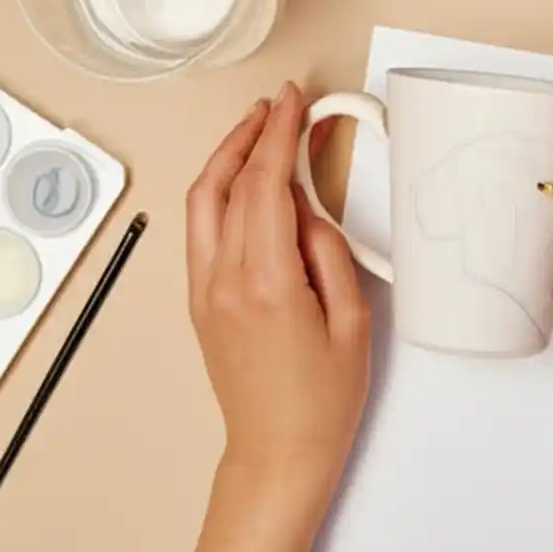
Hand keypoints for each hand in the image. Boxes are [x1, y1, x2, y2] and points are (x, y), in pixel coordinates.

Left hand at [186, 82, 370, 476]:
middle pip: (225, 183)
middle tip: (277, 104)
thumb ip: (330, 255)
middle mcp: (224, 280)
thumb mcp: (353, 322)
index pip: (265, 185)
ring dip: (226, 158)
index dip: (277, 133)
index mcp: (267, 282)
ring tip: (255, 130)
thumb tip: (307, 212)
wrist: (278, 450)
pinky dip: (216, 192)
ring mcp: (204, 290)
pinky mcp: (199, 302)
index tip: (292, 101)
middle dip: (249, 133)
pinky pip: (200, 229)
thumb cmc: (322, 399)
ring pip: (202, 202)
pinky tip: (240, 182)